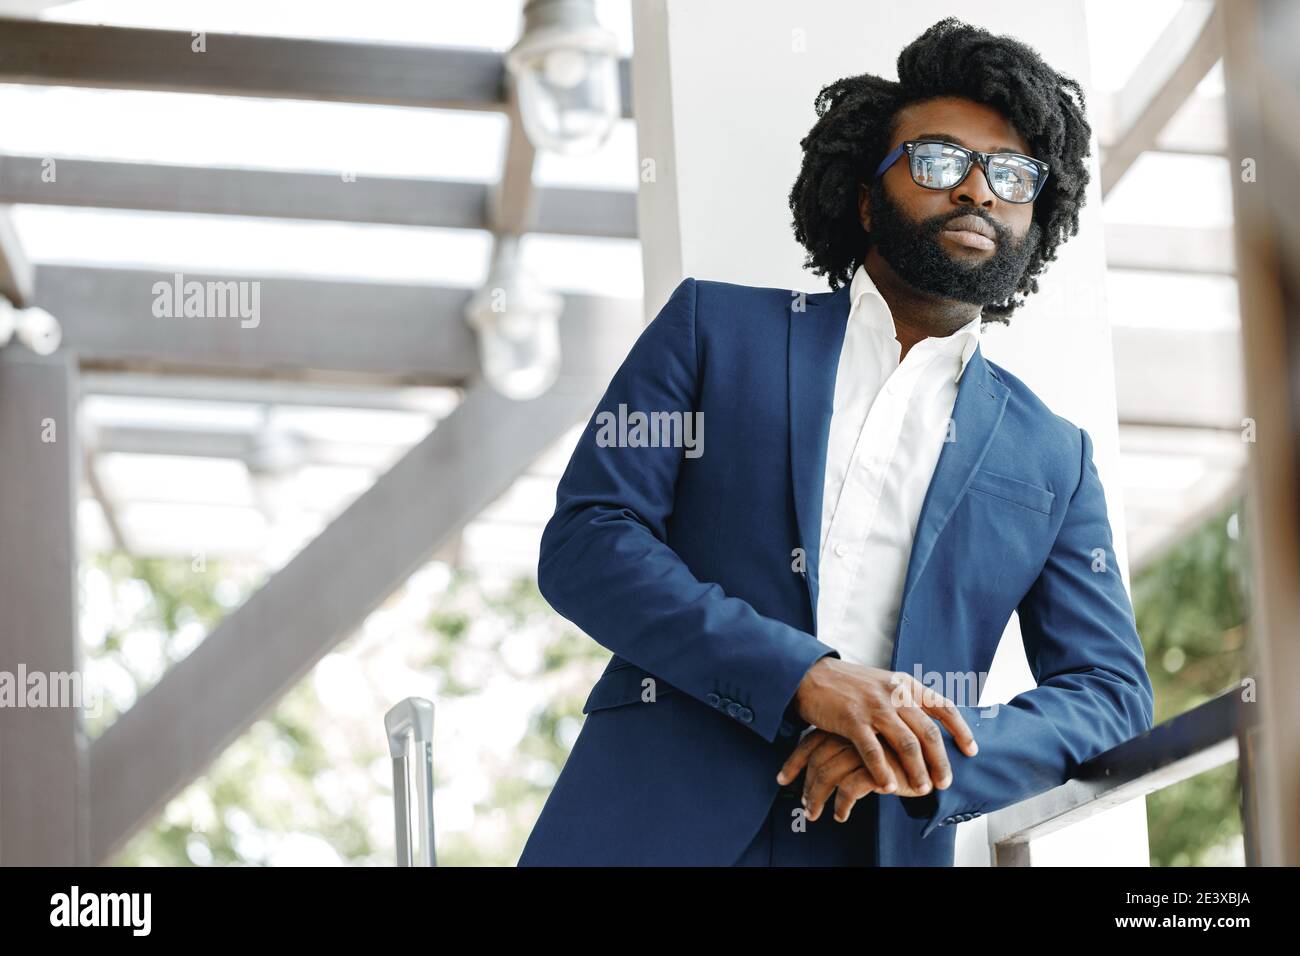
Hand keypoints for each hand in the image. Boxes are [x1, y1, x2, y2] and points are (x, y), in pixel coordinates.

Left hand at [779, 729, 932, 823]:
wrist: (943, 754)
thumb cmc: (910, 748)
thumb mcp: (880, 738)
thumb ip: (858, 743)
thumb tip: (828, 757)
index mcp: (853, 719)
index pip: (811, 739)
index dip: (795, 761)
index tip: (783, 780)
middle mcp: (857, 730)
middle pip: (816, 757)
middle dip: (806, 785)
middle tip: (804, 807)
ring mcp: (867, 747)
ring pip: (828, 774)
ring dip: (818, 798)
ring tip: (815, 814)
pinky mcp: (880, 767)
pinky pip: (850, 789)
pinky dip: (842, 804)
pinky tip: (840, 815)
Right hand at [782, 658, 977, 795]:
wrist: (811, 675)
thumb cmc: (850, 685)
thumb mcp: (884, 683)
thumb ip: (906, 700)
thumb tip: (931, 724)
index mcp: (905, 684)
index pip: (943, 707)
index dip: (960, 730)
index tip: (971, 752)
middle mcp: (894, 693)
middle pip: (928, 732)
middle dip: (940, 761)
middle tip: (946, 782)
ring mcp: (874, 706)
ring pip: (906, 743)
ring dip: (918, 770)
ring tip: (922, 789)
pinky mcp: (852, 719)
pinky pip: (873, 750)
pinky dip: (883, 771)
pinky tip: (889, 787)